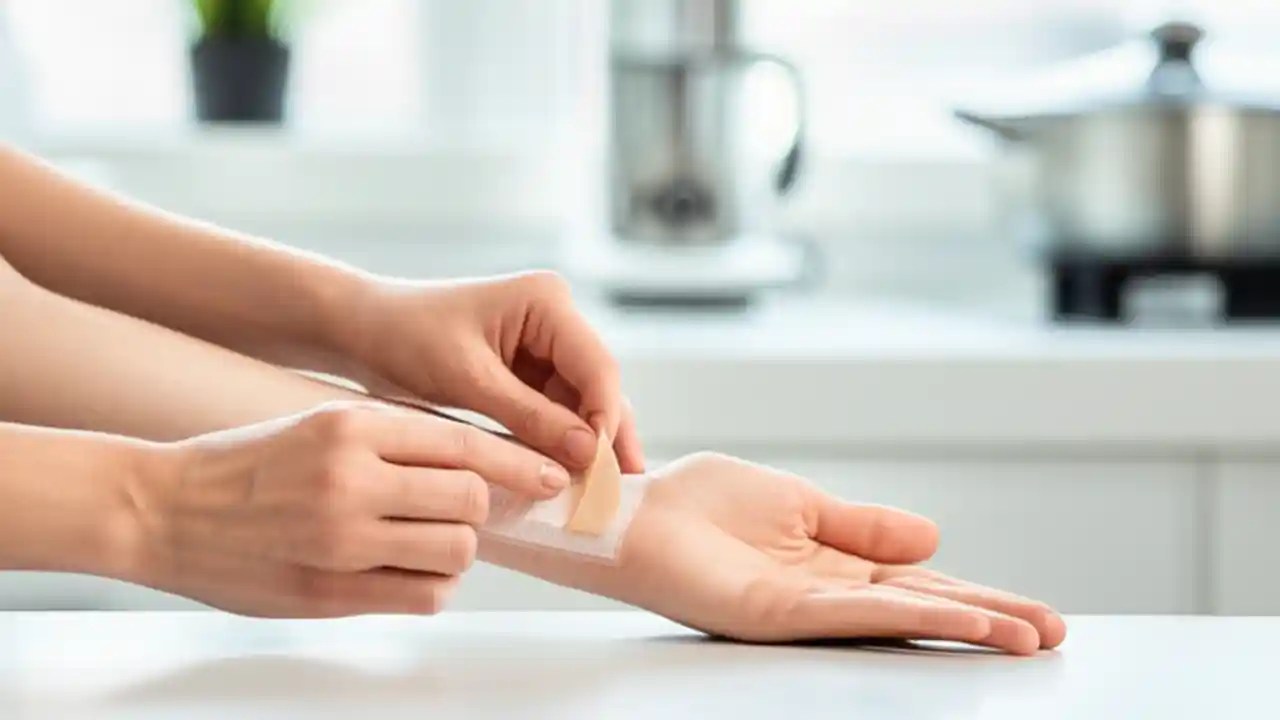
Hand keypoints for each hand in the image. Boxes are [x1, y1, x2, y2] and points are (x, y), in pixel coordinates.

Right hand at [128, 402, 565, 616]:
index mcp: (350, 425)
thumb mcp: (317, 423)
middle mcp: (350, 479)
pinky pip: (423, 595)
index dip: (518, 461)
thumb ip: (392, 440)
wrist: (160, 508)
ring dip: (456, 549)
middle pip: (470, 498)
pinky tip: (406, 572)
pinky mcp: (328, 593)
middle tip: (461, 513)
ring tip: (425, 543)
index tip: (552, 474)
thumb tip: (475, 462)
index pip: (464, 441)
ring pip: (455, 550)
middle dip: (480, 509)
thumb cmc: (246, 464)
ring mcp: (339, 540)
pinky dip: (431, 586)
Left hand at [344, 272, 642, 473]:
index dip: (605, 420)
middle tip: (618, 493)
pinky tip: (566, 477)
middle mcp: (554, 317)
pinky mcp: (526, 368)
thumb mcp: (468, 380)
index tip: (602, 472)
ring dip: (585, 444)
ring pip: (582, 401)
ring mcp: (543, 343)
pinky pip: (555, 408)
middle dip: (606, 437)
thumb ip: (531, 416)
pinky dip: (559, 441)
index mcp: (546, 301)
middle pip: (598, 385)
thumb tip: (588, 453)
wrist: (358, 331)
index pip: (597, 367)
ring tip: (599, 495)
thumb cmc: (403, 339)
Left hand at [484, 453, 1066, 654]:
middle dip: (988, 621)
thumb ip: (862, 524)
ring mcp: (803, 606)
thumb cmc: (698, 504)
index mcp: (831, 563)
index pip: (917, 585)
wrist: (635, 510)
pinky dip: (906, 617)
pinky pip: (851, 614)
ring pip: (897, 619)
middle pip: (920, 608)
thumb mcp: (799, 502)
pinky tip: (953, 618)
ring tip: (1024, 637)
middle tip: (1053, 636)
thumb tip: (932, 538)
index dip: (976, 595)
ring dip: (964, 626)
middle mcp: (824, 591)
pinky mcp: (775, 611)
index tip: (1033, 610)